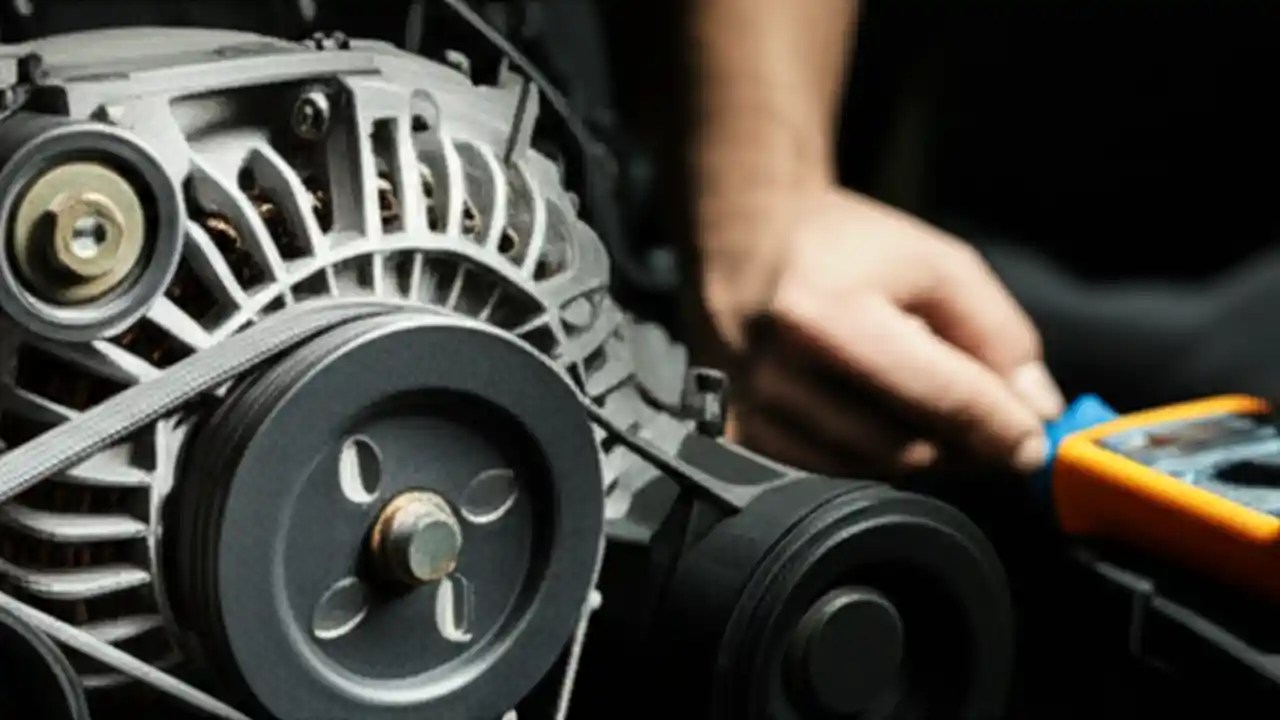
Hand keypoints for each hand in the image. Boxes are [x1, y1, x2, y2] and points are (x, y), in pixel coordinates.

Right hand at [696, 188, 1063, 475]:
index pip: (938, 399)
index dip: (999, 428)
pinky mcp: (737, 434)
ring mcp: (751, 412)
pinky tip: (872, 414)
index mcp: (825, 317)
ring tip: (920, 404)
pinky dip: (866, 455)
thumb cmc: (841, 245)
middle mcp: (778, 373)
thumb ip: (995, 334)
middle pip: (904, 449)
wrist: (740, 240)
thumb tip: (1034, 412)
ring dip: (915, 450)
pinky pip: (827, 473)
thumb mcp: (936, 264)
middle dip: (959, 443)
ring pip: (868, 470)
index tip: (1032, 445)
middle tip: (985, 420)